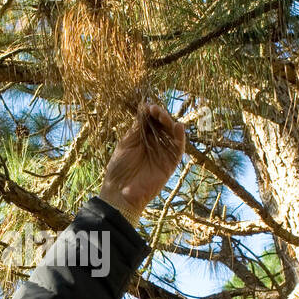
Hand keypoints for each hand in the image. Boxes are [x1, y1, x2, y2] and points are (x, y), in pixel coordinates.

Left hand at [98, 99, 185, 223]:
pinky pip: (178, 148)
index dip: (150, 112)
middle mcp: (154, 144)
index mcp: (142, 139)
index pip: (150, 121)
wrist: (120, 192)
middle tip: (154, 110)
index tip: (147, 106)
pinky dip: (180, 137)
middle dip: (160, 115)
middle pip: (162, 125)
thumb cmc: (119, 168)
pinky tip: (177, 126)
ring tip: (162, 116)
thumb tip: (144, 109)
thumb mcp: (127, 143)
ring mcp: (163, 153)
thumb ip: (138, 128)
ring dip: (169, 122)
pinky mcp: (170, 163)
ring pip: (171, 134)